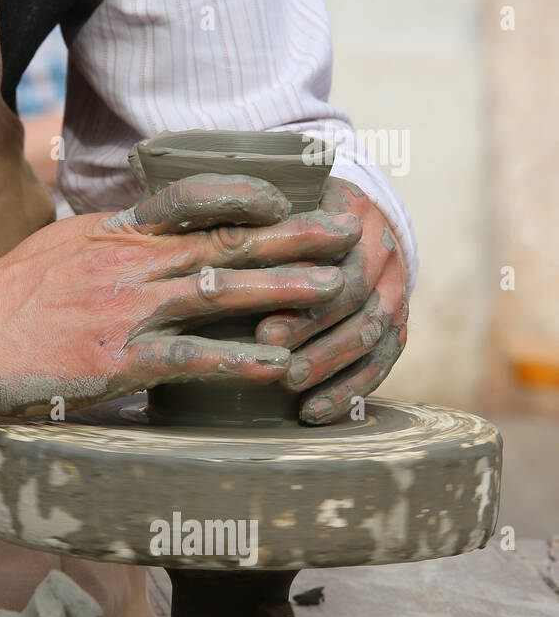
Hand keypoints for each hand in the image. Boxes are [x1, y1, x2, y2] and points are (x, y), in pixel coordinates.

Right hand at [0, 174, 359, 416]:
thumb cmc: (2, 295)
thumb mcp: (58, 246)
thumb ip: (108, 238)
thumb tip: (142, 231)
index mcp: (115, 233)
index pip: (192, 198)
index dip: (248, 195)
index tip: (289, 196)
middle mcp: (128, 263)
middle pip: (224, 242)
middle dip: (292, 236)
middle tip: (346, 231)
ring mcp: (123, 311)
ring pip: (219, 292)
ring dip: (284, 290)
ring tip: (336, 289)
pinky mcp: (114, 360)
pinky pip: (189, 358)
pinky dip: (239, 361)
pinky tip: (279, 367)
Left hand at [256, 178, 407, 423]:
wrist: (358, 220)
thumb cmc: (299, 213)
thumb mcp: (285, 204)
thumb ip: (260, 222)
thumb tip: (220, 247)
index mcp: (360, 225)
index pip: (339, 268)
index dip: (302, 299)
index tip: (262, 327)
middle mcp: (386, 263)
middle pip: (355, 304)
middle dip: (311, 332)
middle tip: (267, 350)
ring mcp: (395, 297)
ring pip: (370, 337)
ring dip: (328, 365)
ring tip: (287, 383)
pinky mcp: (395, 330)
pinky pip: (379, 364)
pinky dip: (347, 391)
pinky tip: (312, 412)